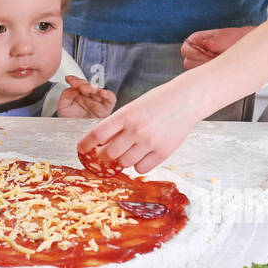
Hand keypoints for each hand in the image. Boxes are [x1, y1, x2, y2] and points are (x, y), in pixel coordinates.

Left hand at [55, 75, 115, 118]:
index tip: (69, 79)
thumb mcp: (63, 107)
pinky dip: (108, 94)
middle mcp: (90, 98)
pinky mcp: (106, 109)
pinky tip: (101, 92)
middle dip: (83, 83)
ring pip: (99, 90)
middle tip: (77, 84)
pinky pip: (111, 99)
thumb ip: (66, 96)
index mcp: (80, 96)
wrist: (74, 135)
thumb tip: (73, 88)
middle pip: (89, 85)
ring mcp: (98, 103)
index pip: (80, 84)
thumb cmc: (69, 123)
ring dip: (93, 87)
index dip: (75, 80)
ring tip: (85, 88)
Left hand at [76, 80, 202, 174]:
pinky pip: (142, 168)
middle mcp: (136, 129)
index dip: (86, 144)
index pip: (98, 134)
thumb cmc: (158, 102)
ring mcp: (149, 142)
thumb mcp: (133, 107)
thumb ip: (118, 124)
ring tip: (132, 149)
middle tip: (108, 153)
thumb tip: (101, 144)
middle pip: (109, 153)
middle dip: (105, 156)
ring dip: (123, 160)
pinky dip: (139, 165)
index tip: (81, 149)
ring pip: (125, 163)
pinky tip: (144, 154)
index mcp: (125, 115)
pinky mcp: (163, 152)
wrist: (186, 99)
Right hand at [181, 26, 254, 69]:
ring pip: (196, 73)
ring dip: (208, 69)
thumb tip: (207, 44)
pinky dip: (213, 76)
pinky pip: (204, 79)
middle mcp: (195, 53)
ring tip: (221, 63)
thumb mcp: (227, 38)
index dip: (195, 53)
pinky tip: (221, 70)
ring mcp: (200, 64)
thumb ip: (216, 41)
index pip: (186, 50)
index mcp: (195, 40)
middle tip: (217, 59)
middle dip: (203, 63)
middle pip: (188, 63)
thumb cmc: (235, 39)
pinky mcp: (207, 74)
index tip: (209, 54)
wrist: (246, 49)